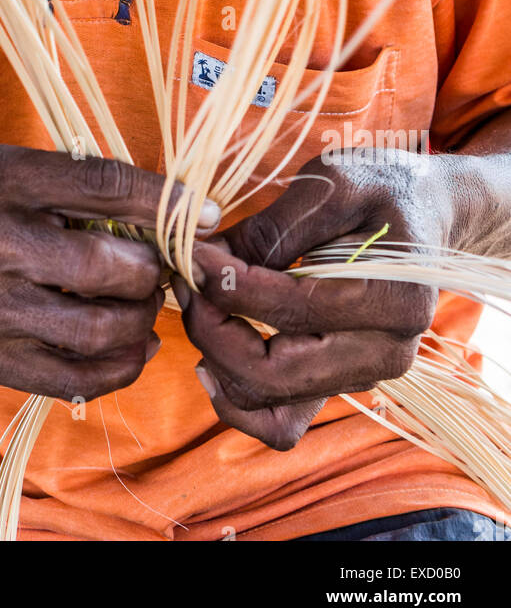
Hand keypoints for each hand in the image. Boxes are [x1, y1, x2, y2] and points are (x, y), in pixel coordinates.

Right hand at [0, 144, 218, 401]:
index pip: (102, 185)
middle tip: (156, 268)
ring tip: (141, 303)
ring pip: (99, 330)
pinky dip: (123, 364)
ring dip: (141, 318)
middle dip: (149, 270)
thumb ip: (92, 184)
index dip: (163, 203)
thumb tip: (186, 214)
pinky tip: (133, 342)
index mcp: (5, 182)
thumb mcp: (23, 171)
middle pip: (104, 268)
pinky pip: (80, 378)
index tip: (203, 216)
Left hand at [176, 147, 451, 448]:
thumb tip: (209, 260)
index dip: (229, 286)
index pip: (292, 310)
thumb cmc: (379, 188)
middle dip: (212, 329)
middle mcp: (384, 353)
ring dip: (217, 360)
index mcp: (394, 301)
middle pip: (273, 375)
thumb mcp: (333, 184)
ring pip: (268, 404)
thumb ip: (274, 227)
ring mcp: (361, 377)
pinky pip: (280, 423)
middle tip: (184, 281)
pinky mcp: (337, 385)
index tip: (192, 253)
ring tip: (197, 306)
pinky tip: (210, 360)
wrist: (422, 214)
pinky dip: (237, 401)